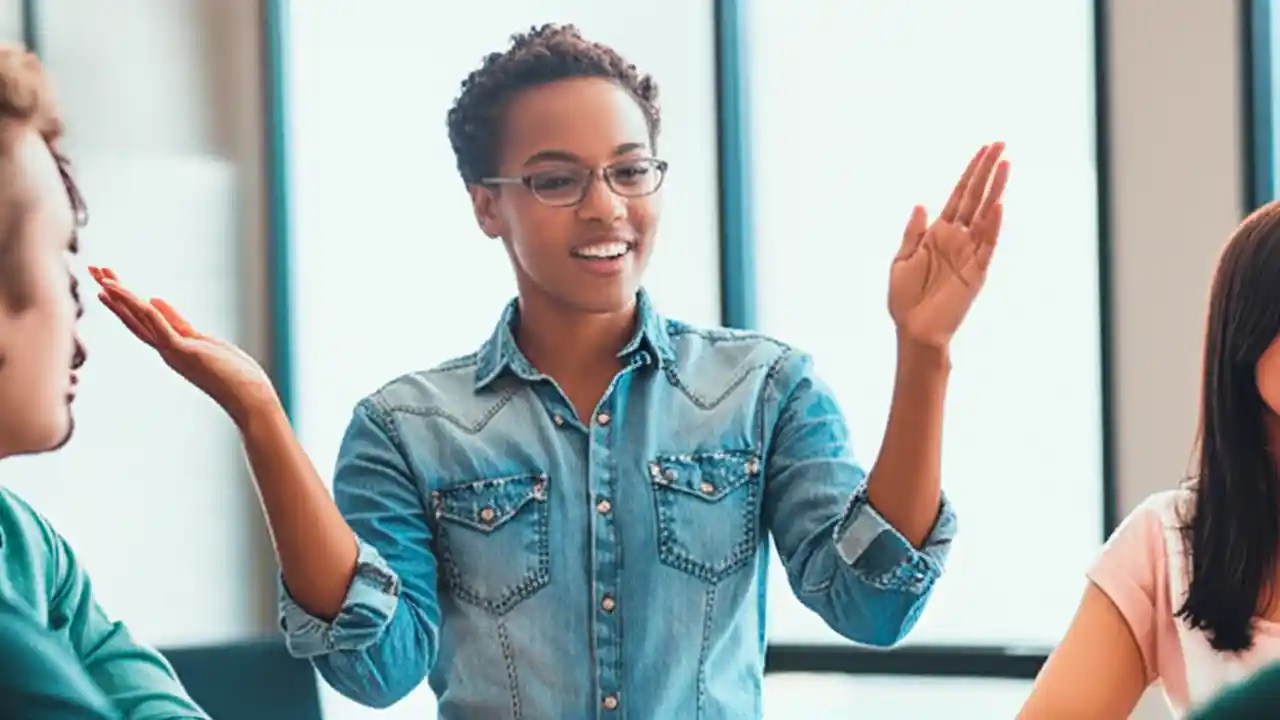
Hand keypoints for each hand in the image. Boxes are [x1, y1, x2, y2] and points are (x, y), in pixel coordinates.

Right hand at [89, 266, 278, 424]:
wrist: (250, 400)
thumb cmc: (234, 374)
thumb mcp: (204, 341)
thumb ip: (178, 323)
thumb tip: (157, 300)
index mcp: (172, 345)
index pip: (141, 317)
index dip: (122, 298)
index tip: (105, 280)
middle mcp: (167, 349)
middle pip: (133, 316)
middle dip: (113, 291)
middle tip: (92, 268)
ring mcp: (175, 352)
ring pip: (141, 320)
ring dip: (122, 298)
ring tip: (102, 276)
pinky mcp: (187, 352)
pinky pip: (162, 328)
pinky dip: (147, 312)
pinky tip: (136, 295)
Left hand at [888, 143, 1008, 349]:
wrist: (913, 330)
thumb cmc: (905, 300)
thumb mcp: (901, 261)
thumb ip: (913, 233)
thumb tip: (921, 205)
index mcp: (938, 234)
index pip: (959, 195)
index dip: (970, 172)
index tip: (983, 150)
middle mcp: (957, 239)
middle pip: (975, 198)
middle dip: (987, 171)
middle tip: (1000, 145)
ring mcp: (969, 253)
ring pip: (986, 215)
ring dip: (995, 190)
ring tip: (1006, 165)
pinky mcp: (977, 271)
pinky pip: (987, 244)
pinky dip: (993, 225)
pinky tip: (998, 205)